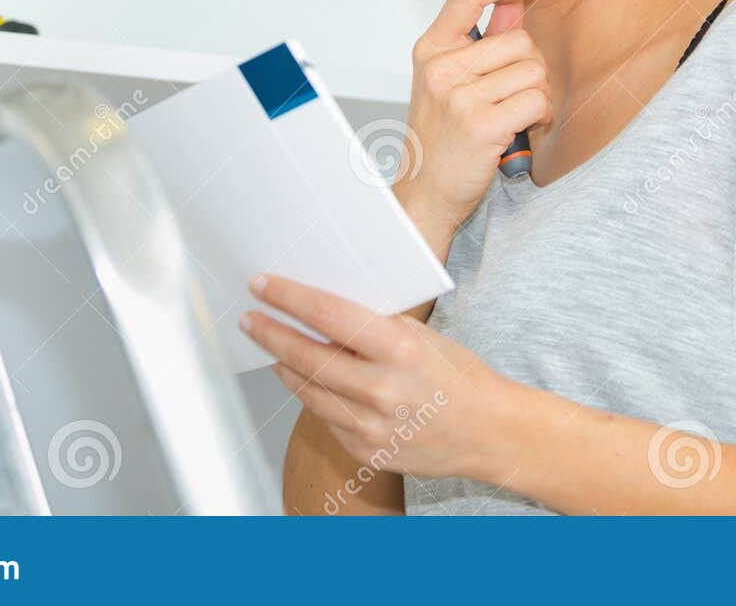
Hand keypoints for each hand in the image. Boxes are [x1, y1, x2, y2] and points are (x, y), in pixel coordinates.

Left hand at [240, 274, 511, 480]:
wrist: (486, 432)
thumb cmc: (456, 377)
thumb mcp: (421, 336)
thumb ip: (374, 326)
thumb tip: (322, 307)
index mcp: (399, 350)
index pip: (330, 316)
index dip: (290, 298)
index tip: (264, 286)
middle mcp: (382, 390)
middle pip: (307, 357)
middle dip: (271, 334)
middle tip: (250, 318)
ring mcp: (371, 426)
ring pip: (308, 391)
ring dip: (284, 365)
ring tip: (271, 346)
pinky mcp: (365, 451)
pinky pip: (326, 418)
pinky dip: (313, 395)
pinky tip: (307, 379)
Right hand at [394, 0, 552, 249]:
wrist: (425, 191)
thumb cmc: (440, 136)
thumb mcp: (450, 80)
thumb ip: (483, 40)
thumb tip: (514, 2)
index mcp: (431, 49)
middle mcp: (441, 67)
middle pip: (520, 40)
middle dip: (528, 68)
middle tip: (509, 96)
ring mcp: (459, 95)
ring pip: (534, 71)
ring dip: (536, 95)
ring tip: (511, 115)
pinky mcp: (481, 123)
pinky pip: (536, 101)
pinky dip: (539, 116)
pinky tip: (519, 129)